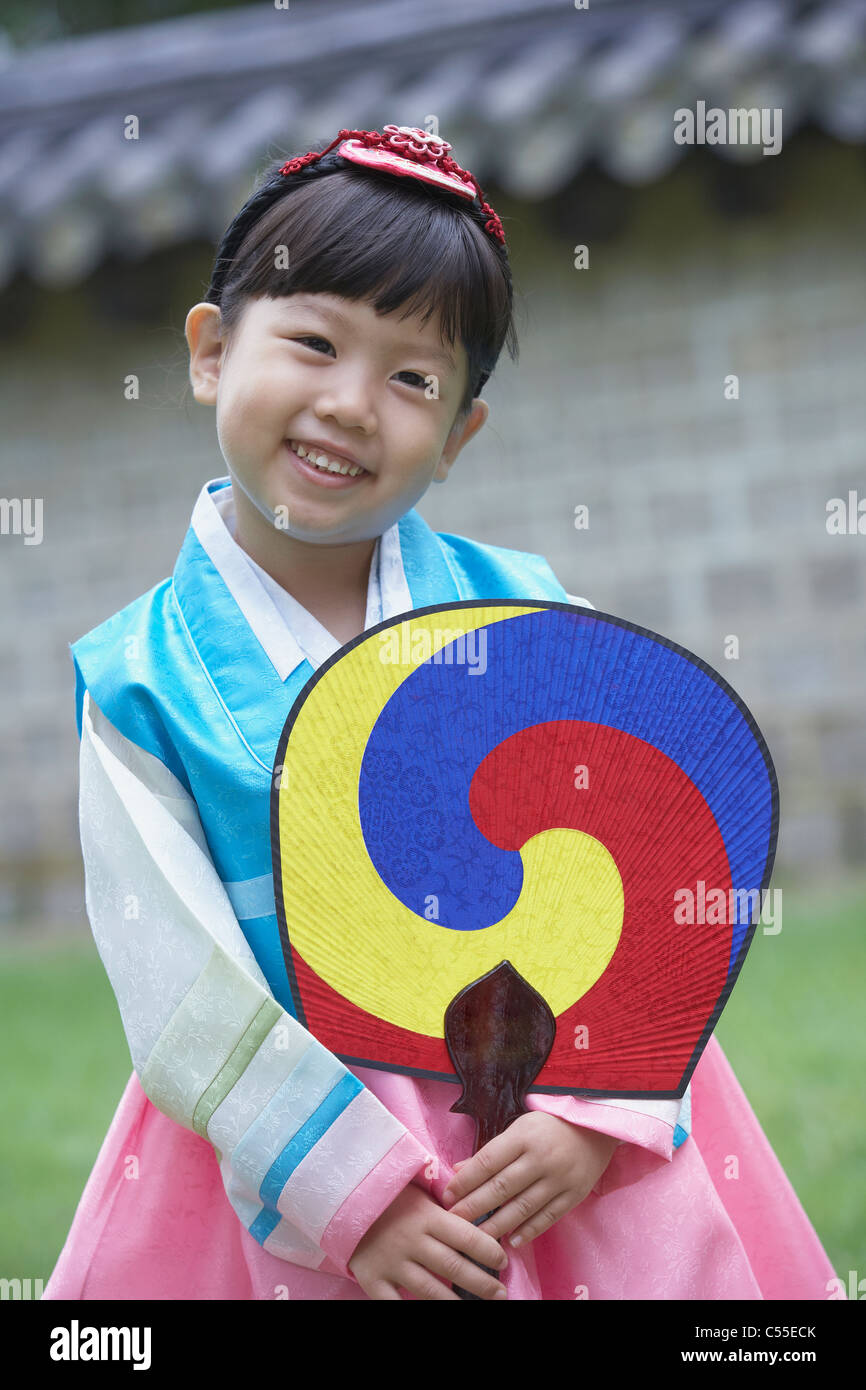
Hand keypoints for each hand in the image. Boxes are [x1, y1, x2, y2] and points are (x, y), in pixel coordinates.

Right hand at [347, 1182, 508, 1300]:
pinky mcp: (373, 1280)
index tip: (503, 1260)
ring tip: (474, 1308)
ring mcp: (392, 1263)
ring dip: (455, 1302)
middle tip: (500, 1294)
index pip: (466, 1236)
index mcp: (427, 1216)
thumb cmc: (390, 1195)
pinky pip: (395, 1305)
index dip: (489, 1250)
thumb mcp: (418, 1188)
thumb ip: (446, 1199)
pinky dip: (411, 1312)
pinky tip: (433, 1315)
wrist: (343, 1198)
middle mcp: (411, 1241)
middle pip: (453, 1267)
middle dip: (482, 1283)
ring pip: (430, 1291)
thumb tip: (480, 1200)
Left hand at [441, 1112, 618, 1246]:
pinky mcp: (574, 1194)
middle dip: (474, 1207)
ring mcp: (559, 1178)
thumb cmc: (550, 1126)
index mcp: (524, 1136)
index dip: (466, 1181)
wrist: (596, 1127)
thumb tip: (459, 1170)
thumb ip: (491, 1151)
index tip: (447, 1197)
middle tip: (454, 1221)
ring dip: (498, 1225)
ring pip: (523, 1207)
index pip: (488, 1161)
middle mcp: (541, 1158)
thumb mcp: (519, 1128)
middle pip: (502, 1187)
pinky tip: (513, 1241)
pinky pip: (548, 1217)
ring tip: (478, 1238)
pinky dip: (529, 1231)